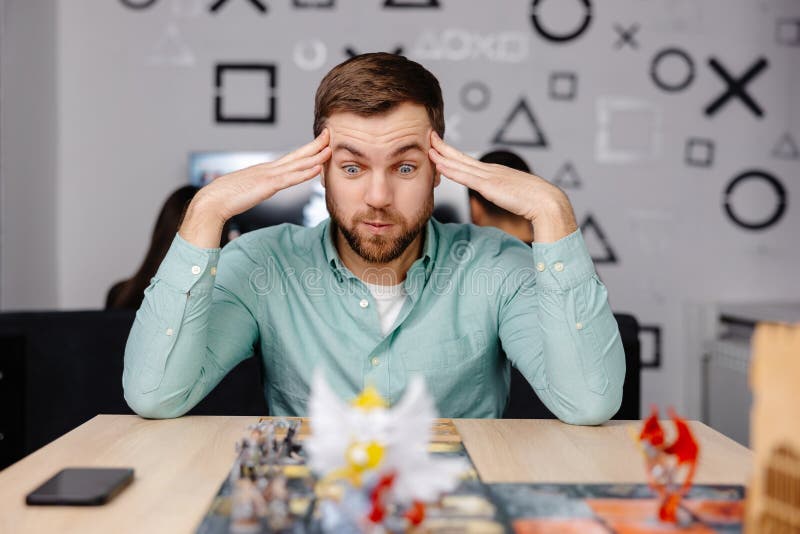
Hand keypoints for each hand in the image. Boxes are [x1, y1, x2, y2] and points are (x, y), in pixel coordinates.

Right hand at [180, 130, 330, 247]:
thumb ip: (258, 187)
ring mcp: (268, 176)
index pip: (291, 158)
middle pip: (297, 154)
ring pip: (297, 164)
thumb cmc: (226, 197)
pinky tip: (317, 168)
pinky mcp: (267, 186)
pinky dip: (305, 173)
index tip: (320, 143)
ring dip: (315, 156)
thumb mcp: (248, 190)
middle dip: (315, 144)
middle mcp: (269, 169)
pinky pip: (290, 178)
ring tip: (330, 148)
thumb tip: (263, 189)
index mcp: (265, 170)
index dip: (306, 150)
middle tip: (330, 133)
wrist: (213, 200)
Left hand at [428, 132, 576, 242]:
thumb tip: (501, 196)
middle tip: (429, 135)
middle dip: (443, 146)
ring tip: (428, 146)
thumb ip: (504, 193)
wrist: (547, 202)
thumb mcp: (514, 195)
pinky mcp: (489, 186)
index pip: (469, 162)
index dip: (453, 153)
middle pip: (461, 157)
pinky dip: (450, 170)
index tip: (440, 146)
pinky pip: (465, 177)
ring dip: (442, 155)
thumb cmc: (535, 201)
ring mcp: (489, 176)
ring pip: (460, 164)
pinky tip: (439, 165)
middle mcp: (490, 170)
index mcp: (495, 173)